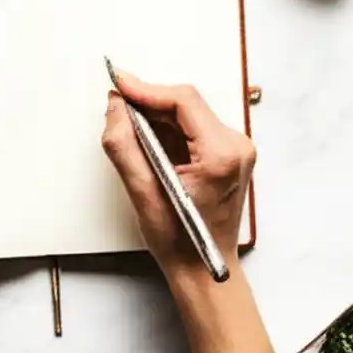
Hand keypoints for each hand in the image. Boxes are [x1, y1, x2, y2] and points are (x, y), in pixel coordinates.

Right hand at [101, 71, 254, 275]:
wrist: (203, 269)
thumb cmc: (180, 242)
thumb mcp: (141, 192)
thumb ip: (123, 144)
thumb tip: (116, 106)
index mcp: (221, 156)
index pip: (183, 100)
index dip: (146, 89)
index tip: (118, 84)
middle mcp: (236, 147)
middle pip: (186, 104)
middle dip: (149, 103)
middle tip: (116, 109)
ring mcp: (236, 150)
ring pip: (188, 113)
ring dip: (157, 116)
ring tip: (131, 132)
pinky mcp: (228, 154)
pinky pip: (193, 127)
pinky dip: (168, 128)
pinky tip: (150, 143)